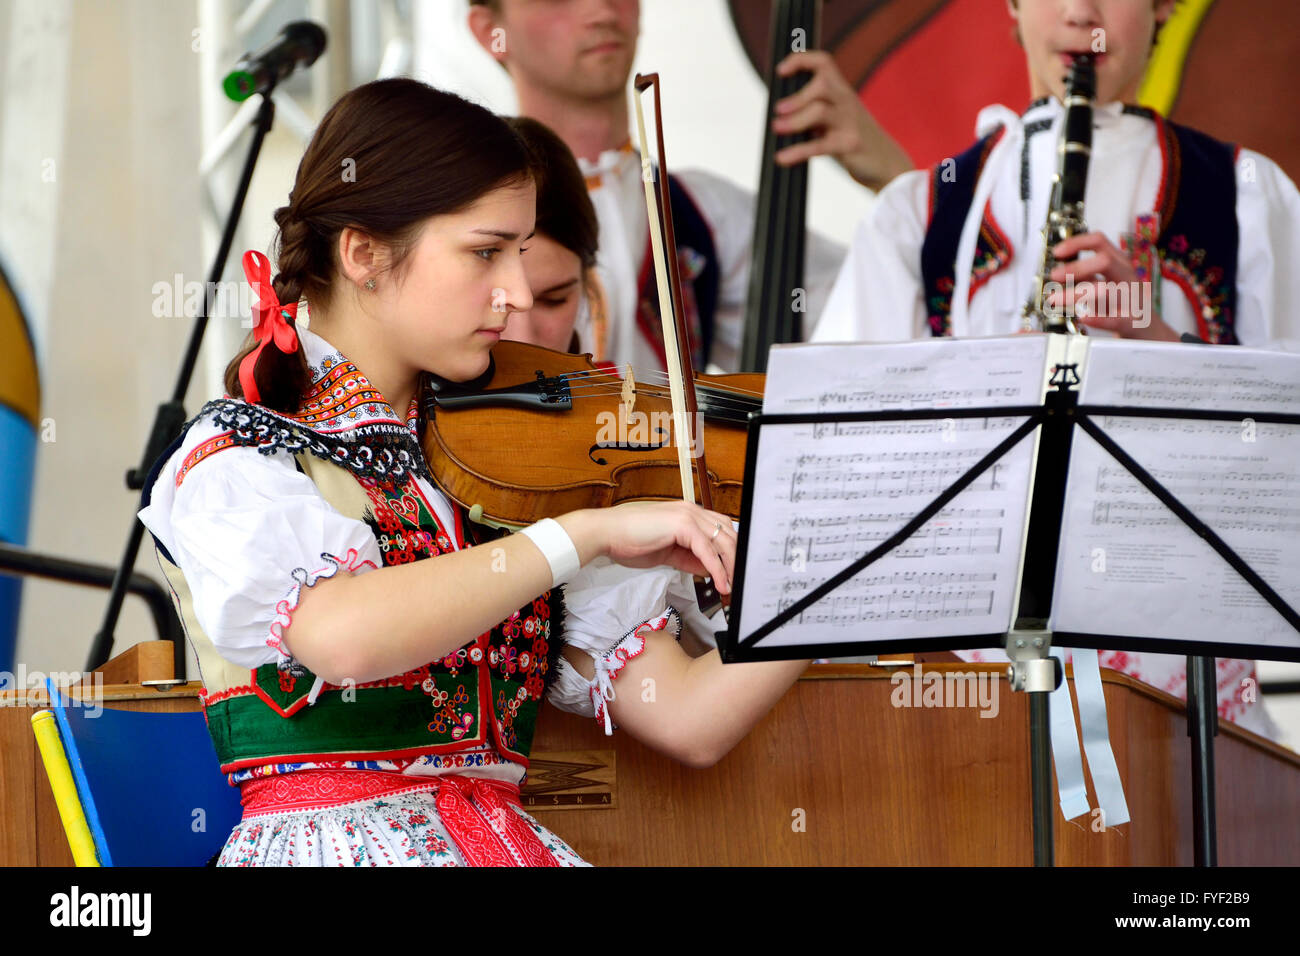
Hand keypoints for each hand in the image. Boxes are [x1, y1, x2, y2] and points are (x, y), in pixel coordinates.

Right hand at [560, 502, 734, 593]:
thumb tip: (709, 569)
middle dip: (735, 560)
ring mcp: (688, 515)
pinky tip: (719, 582)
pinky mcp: (683, 525)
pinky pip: (707, 550)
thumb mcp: (666, 552)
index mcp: (687, 514)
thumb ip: (689, 558)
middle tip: (738, 581)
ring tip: (731, 586)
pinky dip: (717, 568)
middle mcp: (691, 511)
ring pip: (722, 541)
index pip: (720, 530)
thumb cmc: (628, 541)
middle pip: (727, 534)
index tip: (733, 572)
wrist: (606, 533)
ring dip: (730, 566)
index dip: (729, 552)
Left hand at [771, 50, 911, 190]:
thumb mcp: (837, 118)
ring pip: (820, 111)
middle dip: (797, 97)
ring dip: (795, 120)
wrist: (887, 163)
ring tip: (777, 128)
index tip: (780, 71)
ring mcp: (849, 123)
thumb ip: (815, 111)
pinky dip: (797, 152)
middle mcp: (847, 102)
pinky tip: (782, 158)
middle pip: (822, 84)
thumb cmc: (854, 139)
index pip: (824, 62)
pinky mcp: (849, 145)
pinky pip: (819, 146)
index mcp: (842, 91)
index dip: (800, 60)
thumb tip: (780, 112)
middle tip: (778, 110)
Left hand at [1046, 233, 1178, 340]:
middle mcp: (1126, 277)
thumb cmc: (1125, 305)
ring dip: (1076, 293)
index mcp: (1119, 264)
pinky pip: (1116, 319)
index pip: (1099, 242)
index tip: (1057, 252)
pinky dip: (1098, 318)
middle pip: (1104, 261)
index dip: (1077, 243)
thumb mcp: (1105, 282)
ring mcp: (1131, 299)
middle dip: (1076, 267)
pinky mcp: (1131, 322)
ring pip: (1106, 290)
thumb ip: (1086, 275)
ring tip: (1055, 300)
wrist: (1150, 332)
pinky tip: (1083, 317)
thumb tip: (1059, 268)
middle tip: (1054, 275)